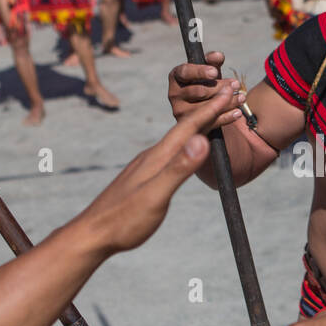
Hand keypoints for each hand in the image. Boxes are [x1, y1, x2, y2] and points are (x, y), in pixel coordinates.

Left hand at [76, 86, 237, 252]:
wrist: (93, 235)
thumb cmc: (124, 220)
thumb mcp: (155, 196)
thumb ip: (178, 169)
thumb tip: (202, 140)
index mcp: (158, 157)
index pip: (190, 126)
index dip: (213, 109)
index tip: (232, 91)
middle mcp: (153, 155)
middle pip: (187, 127)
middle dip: (212, 110)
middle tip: (233, 94)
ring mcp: (148, 165)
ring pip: (181, 137)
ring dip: (202, 124)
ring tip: (219, 115)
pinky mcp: (145, 176)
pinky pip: (174, 150)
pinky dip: (190, 141)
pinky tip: (190, 147)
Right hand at [167, 49, 247, 131]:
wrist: (203, 106)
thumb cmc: (206, 83)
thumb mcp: (209, 71)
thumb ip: (213, 61)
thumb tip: (218, 56)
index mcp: (176, 77)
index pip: (185, 72)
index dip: (200, 72)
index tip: (215, 72)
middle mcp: (174, 95)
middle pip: (199, 91)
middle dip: (220, 88)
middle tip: (236, 84)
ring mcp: (180, 112)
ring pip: (205, 108)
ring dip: (227, 102)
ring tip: (241, 97)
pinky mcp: (190, 125)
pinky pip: (210, 122)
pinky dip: (226, 117)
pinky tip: (238, 111)